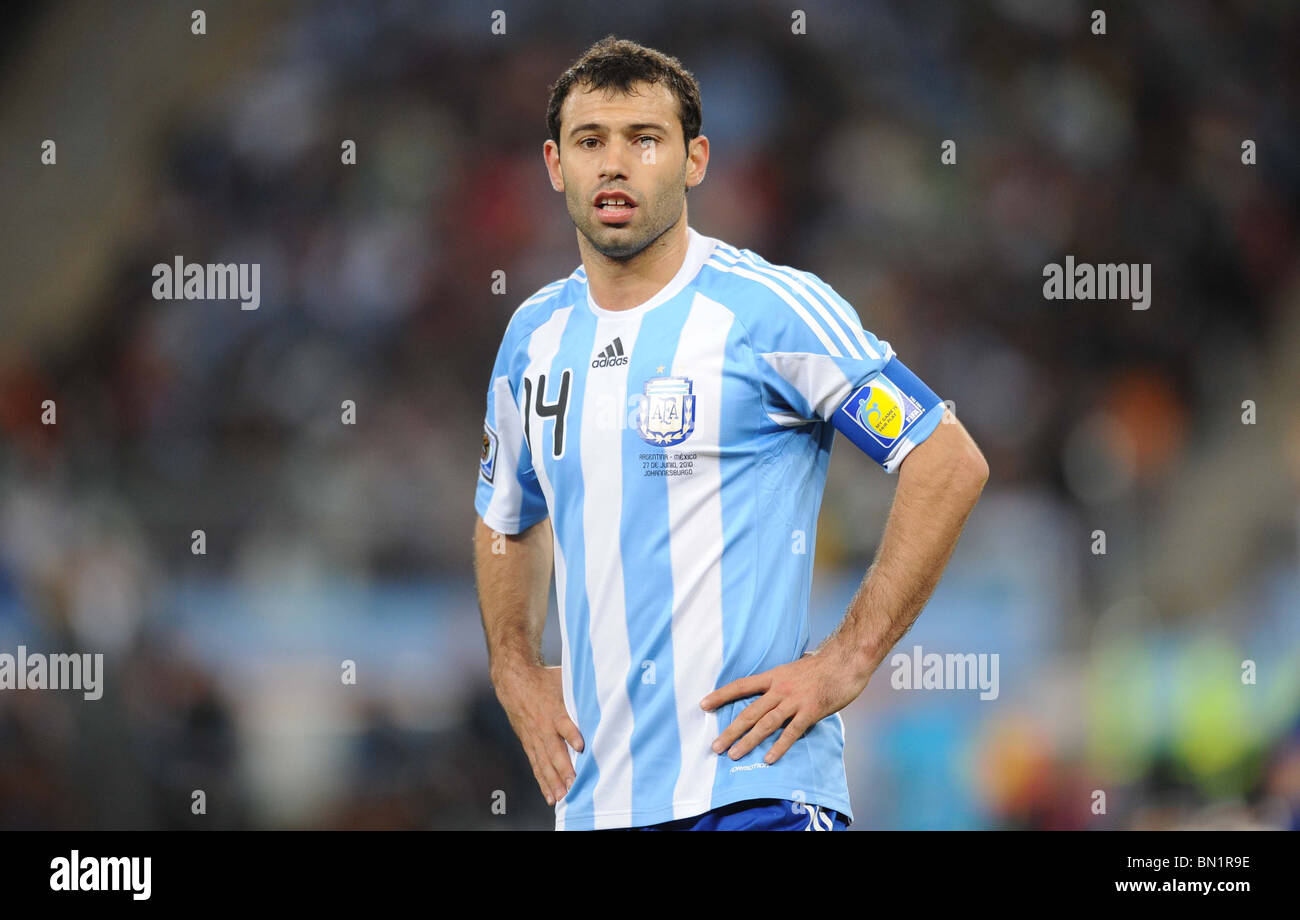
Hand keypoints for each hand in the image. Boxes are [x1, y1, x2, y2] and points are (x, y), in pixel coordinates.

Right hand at [494, 663, 583, 805]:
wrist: (514, 682)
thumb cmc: (545, 680)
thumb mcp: (564, 679)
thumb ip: (582, 690)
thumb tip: (609, 688)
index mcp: (554, 709)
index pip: (564, 723)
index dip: (572, 734)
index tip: (580, 746)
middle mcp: (544, 727)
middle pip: (554, 750)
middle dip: (564, 768)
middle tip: (574, 784)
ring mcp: (535, 738)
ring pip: (544, 763)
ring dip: (553, 781)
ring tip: (562, 797)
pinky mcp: (529, 745)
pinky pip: (537, 766)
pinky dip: (543, 782)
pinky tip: (551, 797)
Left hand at [700, 644, 868, 764]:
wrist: (846, 660)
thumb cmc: (821, 665)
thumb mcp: (793, 669)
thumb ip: (779, 682)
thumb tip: (768, 691)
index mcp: (773, 677)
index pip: (741, 686)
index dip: (721, 696)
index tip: (703, 705)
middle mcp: (779, 689)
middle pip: (749, 711)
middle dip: (730, 731)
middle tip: (715, 746)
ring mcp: (794, 700)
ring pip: (766, 724)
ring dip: (748, 741)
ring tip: (734, 754)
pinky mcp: (811, 711)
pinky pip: (792, 732)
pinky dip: (779, 746)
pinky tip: (768, 758)